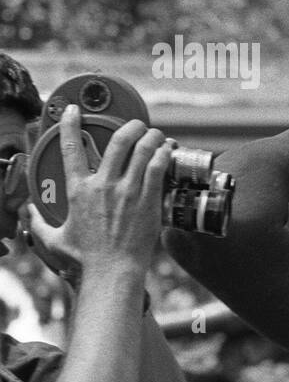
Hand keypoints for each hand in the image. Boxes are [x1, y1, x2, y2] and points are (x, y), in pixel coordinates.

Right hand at [27, 105, 172, 277]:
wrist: (112, 271)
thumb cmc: (85, 258)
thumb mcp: (53, 239)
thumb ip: (39, 222)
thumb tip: (27, 213)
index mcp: (78, 190)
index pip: (71, 149)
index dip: (71, 125)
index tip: (73, 111)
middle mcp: (103, 185)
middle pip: (118, 141)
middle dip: (130, 126)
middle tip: (137, 124)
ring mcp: (128, 191)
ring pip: (142, 150)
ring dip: (151, 136)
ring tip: (156, 134)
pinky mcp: (148, 200)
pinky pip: (158, 167)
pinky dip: (164, 153)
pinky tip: (168, 149)